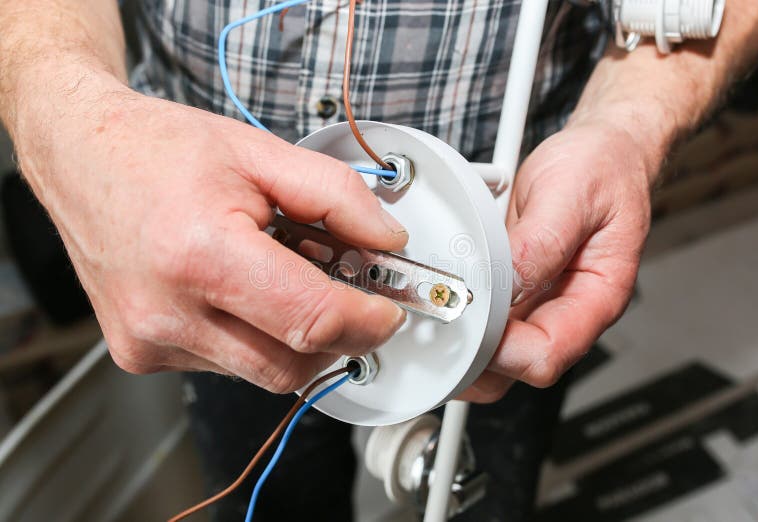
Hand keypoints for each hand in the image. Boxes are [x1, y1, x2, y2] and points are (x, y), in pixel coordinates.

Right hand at [23, 85, 408, 392]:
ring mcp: (149, 341)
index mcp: (199, 255)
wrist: (78, 155)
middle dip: (339, 336)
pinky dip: (255, 337)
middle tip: (352, 294)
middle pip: (292, 364)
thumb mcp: (260, 153)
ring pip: (263, 372)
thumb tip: (388, 241)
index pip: (310, 320)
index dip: (366, 321)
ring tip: (286, 277)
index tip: (388, 310)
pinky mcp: (141, 354)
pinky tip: (243, 291)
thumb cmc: (157, 149)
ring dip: (295, 336)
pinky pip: (227, 365)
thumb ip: (338, 198)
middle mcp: (166, 313)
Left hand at [461, 119, 653, 401]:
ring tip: (435, 309)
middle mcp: (568, 308)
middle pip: (519, 366)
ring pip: (499, 351)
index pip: (549, 354)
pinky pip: (488, 318)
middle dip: (476, 357)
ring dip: (465, 340)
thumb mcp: (571, 194)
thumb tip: (504, 285)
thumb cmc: (603, 167)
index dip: (504, 350)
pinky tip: (444, 294)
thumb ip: (539, 244)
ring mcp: (541, 301)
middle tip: (439, 326)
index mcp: (597, 297)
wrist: (602, 149)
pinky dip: (463, 313)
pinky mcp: (519, 288)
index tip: (470, 322)